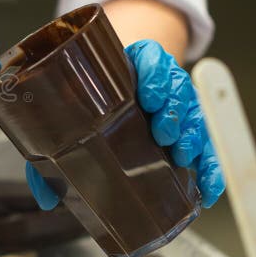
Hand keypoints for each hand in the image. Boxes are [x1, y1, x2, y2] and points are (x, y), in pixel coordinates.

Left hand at [26, 39, 224, 209]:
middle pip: (177, 88)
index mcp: (129, 68)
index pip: (150, 58)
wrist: (110, 103)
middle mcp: (159, 83)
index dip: (155, 74)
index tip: (148, 96)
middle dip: (174, 111)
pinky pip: (208, 147)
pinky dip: (210, 167)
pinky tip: (207, 187)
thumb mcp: (71, 120)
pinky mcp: (189, 132)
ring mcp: (177, 108)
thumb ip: (52, 153)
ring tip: (182, 155)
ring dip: (193, 136)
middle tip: (163, 133)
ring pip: (195, 114)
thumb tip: (44, 198)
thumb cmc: (88, 109)